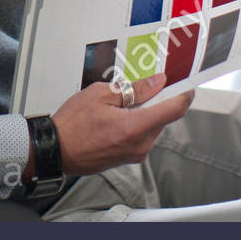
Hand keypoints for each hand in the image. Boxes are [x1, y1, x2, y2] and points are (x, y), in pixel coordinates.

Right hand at [50, 73, 193, 175]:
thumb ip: (134, 89)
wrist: (55, 150)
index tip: (185, 82)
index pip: (174, 109)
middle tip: (144, 84)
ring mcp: (135, 153)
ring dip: (145, 110)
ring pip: (153, 125)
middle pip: (164, 116)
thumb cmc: (72, 125)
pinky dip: (138, 122)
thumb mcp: (101, 94)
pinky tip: (118, 114)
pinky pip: (142, 135)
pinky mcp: (129, 157)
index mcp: (135, 128)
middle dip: (158, 99)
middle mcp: (140, 145)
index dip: (184, 93)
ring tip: (121, 101)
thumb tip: (155, 83)